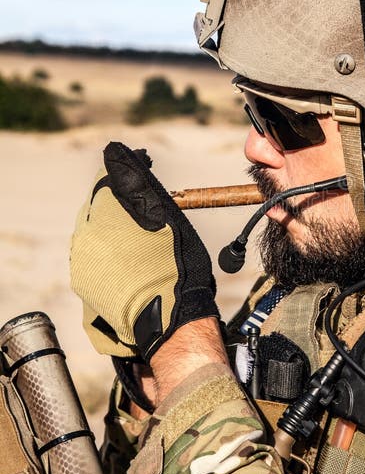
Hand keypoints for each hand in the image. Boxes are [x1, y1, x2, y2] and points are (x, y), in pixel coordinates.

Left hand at [71, 141, 218, 361]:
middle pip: (99, 211)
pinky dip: (113, 261)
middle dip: (122, 214)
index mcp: (99, 217)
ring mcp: (81, 267)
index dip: (128, 183)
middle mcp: (83, 241)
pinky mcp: (85, 289)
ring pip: (98, 238)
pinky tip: (135, 271)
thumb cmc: (175, 268)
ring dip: (117, 238)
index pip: (106, 184)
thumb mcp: (165, 216)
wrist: (170, 323)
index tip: (149, 193)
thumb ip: (136, 181)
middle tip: (154, 230)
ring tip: (147, 254)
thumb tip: (114, 150)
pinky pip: (97, 263)